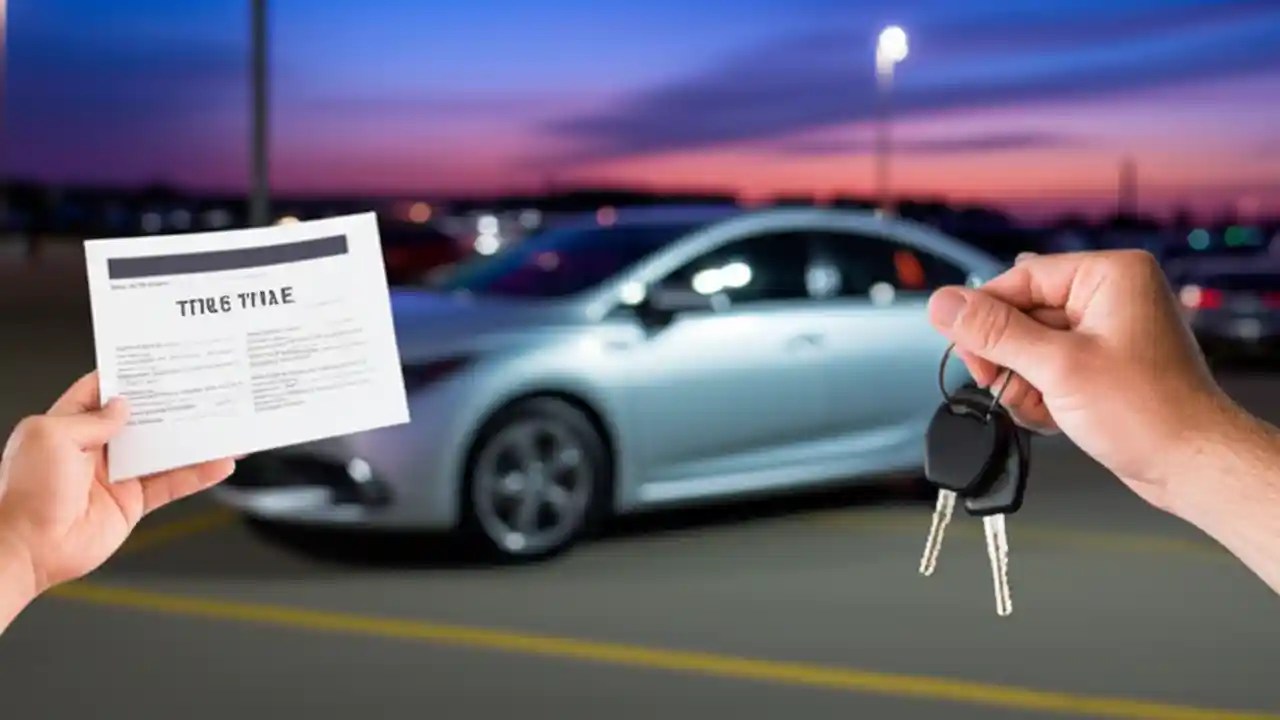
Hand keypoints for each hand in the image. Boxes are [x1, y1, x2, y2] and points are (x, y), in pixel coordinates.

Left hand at [0, 372, 234, 597]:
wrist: (31, 548)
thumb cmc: (26, 494)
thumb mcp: (50, 437)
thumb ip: (92, 419)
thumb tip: (122, 407)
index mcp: (68, 425)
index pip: (103, 392)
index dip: (129, 377)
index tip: (158, 364)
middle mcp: (95, 449)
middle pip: (142, 419)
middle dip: (171, 406)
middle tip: (202, 390)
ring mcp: (117, 475)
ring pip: (164, 451)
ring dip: (193, 440)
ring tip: (223, 426)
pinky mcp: (134, 502)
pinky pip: (172, 483)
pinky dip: (198, 474)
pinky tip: (218, 464)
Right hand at [927, 250, 1233, 512]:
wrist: (1191, 465)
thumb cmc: (1150, 413)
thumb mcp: (1057, 367)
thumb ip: (994, 333)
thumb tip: (943, 303)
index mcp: (1109, 275)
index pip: (1020, 278)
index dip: (985, 314)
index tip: (960, 343)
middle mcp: (1109, 296)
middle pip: (1021, 313)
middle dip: (1007, 358)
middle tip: (1000, 383)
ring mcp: (1105, 332)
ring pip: (1029, 346)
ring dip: (1022, 382)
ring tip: (1039, 407)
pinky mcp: (1100, 365)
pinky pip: (1046, 368)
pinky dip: (1040, 394)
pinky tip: (1053, 416)